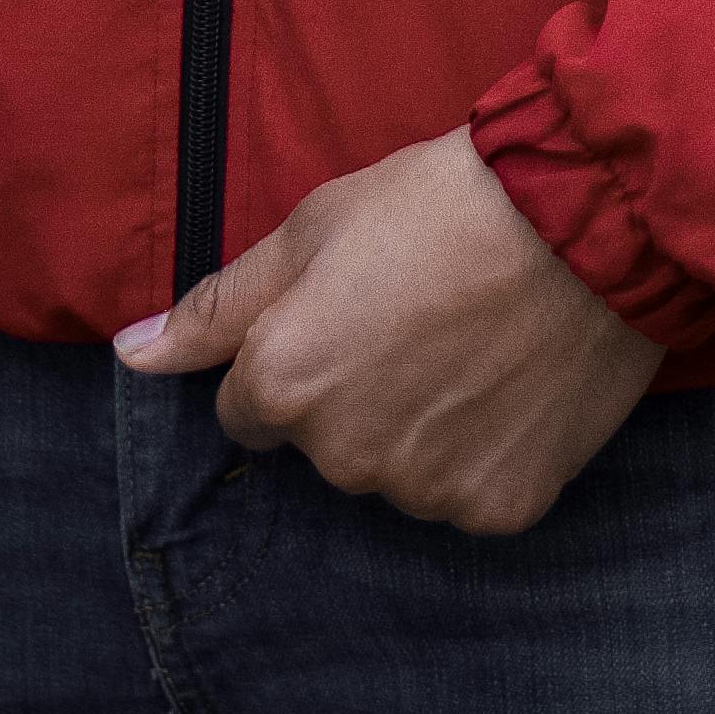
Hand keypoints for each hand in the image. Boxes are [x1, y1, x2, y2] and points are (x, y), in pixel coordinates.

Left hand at [115, 132, 664, 533]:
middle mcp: (343, 457)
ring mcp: (424, 491)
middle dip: (353, 393)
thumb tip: (130, 353)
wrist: (584, 217)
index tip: (353, 309)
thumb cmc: (441, 204)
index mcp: (285, 384)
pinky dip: (482, 452)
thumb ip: (217, 306)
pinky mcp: (497, 509)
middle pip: (322, 445)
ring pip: (394, 472)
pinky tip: (510, 386)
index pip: (249, 406)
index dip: (297, 351)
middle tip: (417, 316)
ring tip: (471, 346)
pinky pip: (465, 492)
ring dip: (417, 427)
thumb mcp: (314, 228)